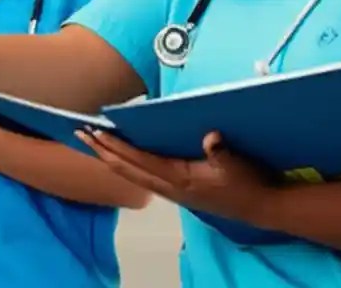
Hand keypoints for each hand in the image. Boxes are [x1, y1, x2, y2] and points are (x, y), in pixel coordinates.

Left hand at [79, 129, 274, 223]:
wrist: (261, 208)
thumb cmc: (249, 183)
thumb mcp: (238, 165)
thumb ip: (222, 152)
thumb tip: (211, 137)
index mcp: (179, 178)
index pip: (139, 161)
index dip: (116, 146)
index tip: (97, 131)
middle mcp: (169, 187)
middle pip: (126, 170)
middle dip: (101, 152)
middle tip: (79, 133)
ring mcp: (171, 191)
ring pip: (131, 175)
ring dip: (109, 159)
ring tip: (92, 143)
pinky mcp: (176, 191)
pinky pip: (142, 177)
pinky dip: (125, 165)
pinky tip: (119, 157)